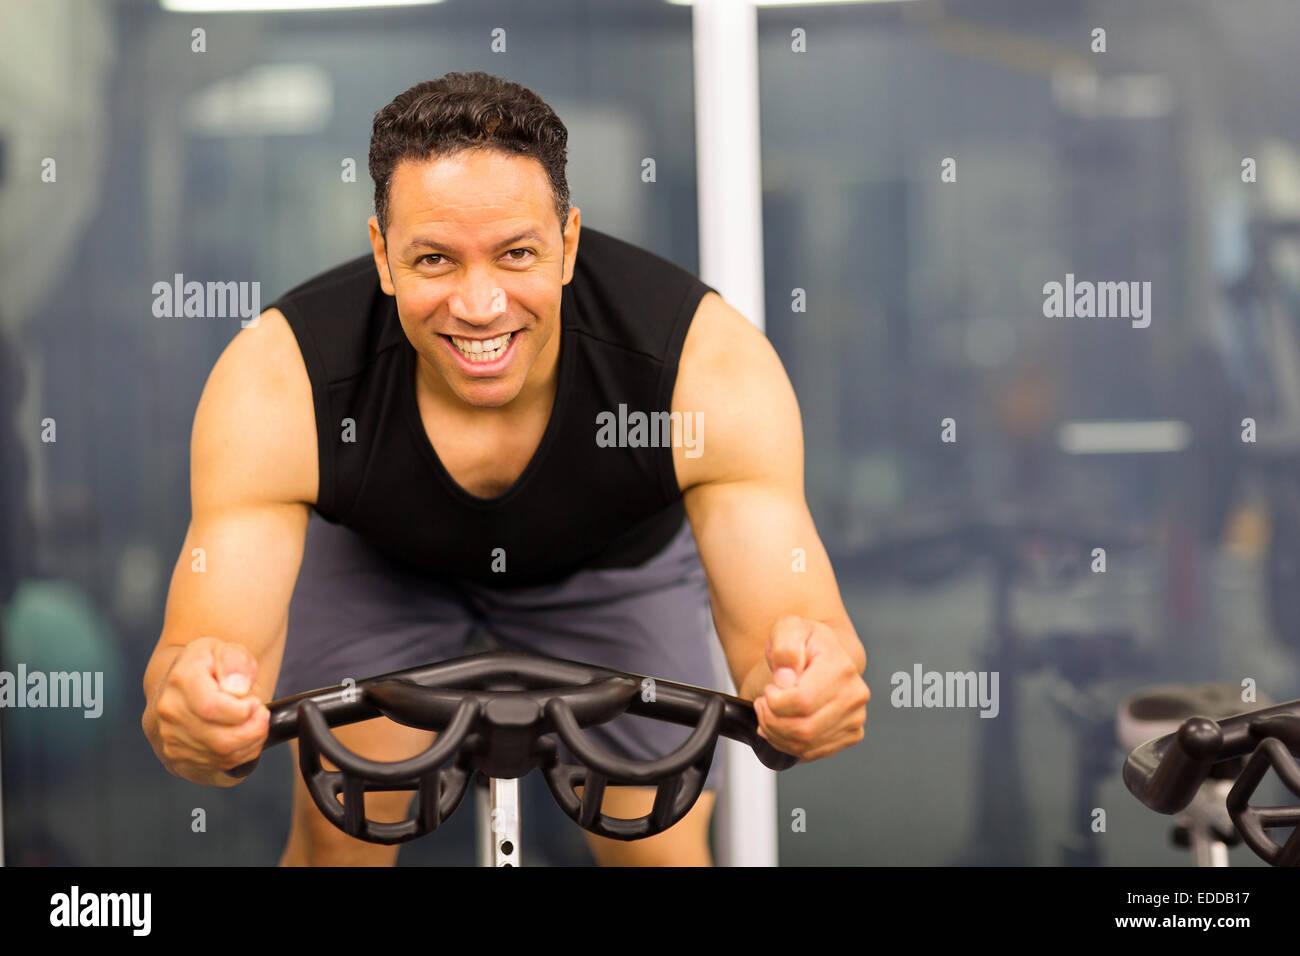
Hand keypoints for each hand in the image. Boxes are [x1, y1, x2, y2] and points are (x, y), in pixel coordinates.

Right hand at [150, 637, 269, 783]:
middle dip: (253, 730)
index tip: (255, 703)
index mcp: (180, 680)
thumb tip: (237, 688)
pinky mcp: (176, 759)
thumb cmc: (209, 666)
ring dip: (250, 744)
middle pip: (220, 739)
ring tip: (255, 725)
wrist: (181, 684)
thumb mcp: (226, 649)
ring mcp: (169, 739)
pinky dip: (240, 756)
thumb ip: (235, 662)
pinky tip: (244, 739)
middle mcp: (168, 712)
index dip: (243, 711)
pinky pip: (216, 767)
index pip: (211, 707)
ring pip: (221, 756)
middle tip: (260, 716)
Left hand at [752, 615, 868, 759]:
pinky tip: (780, 726)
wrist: (821, 656)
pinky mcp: (850, 735)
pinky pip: (812, 752)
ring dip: (776, 733)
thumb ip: (785, 647)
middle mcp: (854, 695)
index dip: (774, 700)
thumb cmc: (804, 643)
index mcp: (842, 668)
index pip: (802, 701)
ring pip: (805, 744)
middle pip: (803, 728)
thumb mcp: (787, 629)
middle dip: (771, 719)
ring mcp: (855, 718)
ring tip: (768, 714)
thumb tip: (787, 677)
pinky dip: (787, 744)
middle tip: (763, 704)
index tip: (769, 689)